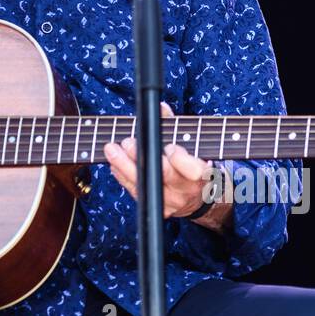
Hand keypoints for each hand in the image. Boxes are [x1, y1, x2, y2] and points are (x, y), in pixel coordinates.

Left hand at [103, 103, 215, 218]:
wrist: (197, 195)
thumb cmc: (193, 161)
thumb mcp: (190, 144)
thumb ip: (174, 125)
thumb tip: (160, 108)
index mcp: (202, 174)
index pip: (193, 170)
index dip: (180, 159)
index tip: (168, 146)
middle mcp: (187, 190)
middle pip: (164, 176)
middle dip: (143, 158)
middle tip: (127, 142)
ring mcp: (171, 202)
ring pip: (145, 186)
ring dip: (124, 166)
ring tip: (111, 149)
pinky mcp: (156, 208)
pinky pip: (136, 192)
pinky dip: (123, 176)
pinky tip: (115, 164)